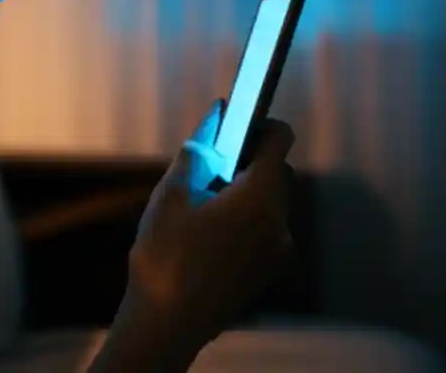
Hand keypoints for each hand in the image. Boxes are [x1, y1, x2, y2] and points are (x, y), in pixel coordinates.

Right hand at [98, 101, 295, 369]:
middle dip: (249, 163)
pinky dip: (246, 221)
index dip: (261, 124)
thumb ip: (194, 155)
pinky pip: (265, 231)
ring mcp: (278, 251)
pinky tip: (207, 235)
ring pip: (271, 204)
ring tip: (202, 206)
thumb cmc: (165, 258)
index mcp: (258, 198)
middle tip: (208, 168)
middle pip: (278, 173)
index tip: (237, 124)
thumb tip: (211, 122)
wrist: (169, 324)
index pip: (280, 140)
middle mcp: (278, 222)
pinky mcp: (269, 271)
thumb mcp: (169, 198)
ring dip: (246, 194)